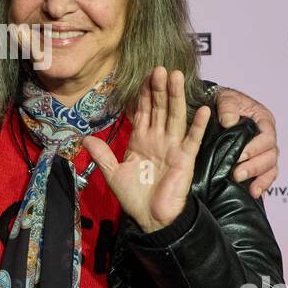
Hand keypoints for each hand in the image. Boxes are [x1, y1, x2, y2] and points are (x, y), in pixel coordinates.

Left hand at [82, 66, 210, 233]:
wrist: (150, 219)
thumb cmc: (134, 197)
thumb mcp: (113, 174)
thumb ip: (102, 155)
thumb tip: (84, 139)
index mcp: (141, 139)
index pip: (143, 111)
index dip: (143, 94)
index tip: (142, 75)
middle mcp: (158, 139)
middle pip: (160, 108)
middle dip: (159, 88)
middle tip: (159, 68)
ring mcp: (173, 147)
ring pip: (175, 116)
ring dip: (176, 97)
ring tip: (176, 76)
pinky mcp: (185, 159)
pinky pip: (193, 139)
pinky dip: (198, 125)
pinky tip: (203, 108)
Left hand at [213, 86, 277, 198]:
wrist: (215, 109)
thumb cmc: (223, 102)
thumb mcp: (224, 98)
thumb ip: (227, 107)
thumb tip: (229, 122)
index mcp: (263, 120)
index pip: (267, 136)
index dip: (256, 148)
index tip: (240, 156)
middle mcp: (267, 137)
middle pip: (271, 155)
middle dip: (255, 166)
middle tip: (237, 174)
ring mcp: (264, 151)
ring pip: (271, 168)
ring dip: (261, 179)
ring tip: (250, 189)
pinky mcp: (257, 163)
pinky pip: (267, 176)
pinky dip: (263, 186)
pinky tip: (256, 195)